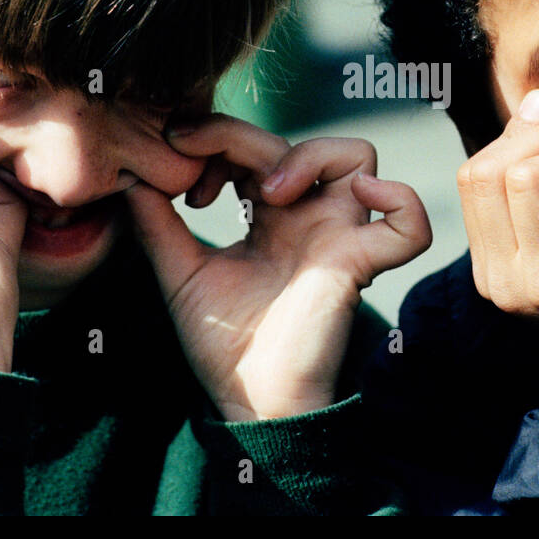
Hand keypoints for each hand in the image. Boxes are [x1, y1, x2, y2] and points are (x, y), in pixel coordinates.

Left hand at [125, 116, 430, 420]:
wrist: (246, 400)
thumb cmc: (223, 343)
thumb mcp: (178, 270)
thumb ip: (157, 221)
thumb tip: (129, 174)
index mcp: (273, 214)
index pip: (256, 144)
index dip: (217, 141)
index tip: (179, 171)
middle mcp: (311, 217)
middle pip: (296, 139)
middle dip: (241, 142)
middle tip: (204, 181)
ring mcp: (340, 235)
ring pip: (358, 155)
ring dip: (310, 156)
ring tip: (267, 194)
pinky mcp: (360, 263)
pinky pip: (410, 224)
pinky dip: (399, 199)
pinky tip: (358, 199)